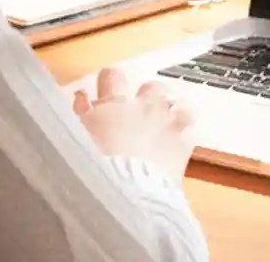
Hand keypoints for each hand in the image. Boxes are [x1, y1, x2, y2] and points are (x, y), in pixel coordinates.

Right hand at [73, 68, 197, 182]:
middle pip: (151, 87)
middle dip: (146, 99)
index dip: (110, 83)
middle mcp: (144, 106)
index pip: (112, 76)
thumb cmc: (93, 167)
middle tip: (137, 116)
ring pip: (175, 102)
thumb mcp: (78, 139)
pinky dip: (185, 129)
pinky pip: (191, 124)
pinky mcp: (184, 140)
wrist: (124, 194)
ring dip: (170, 112)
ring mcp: (168, 121)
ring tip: (163, 127)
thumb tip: (81, 97)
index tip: (107, 92)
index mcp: (114, 104)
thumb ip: (81, 115)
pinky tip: (179, 138)